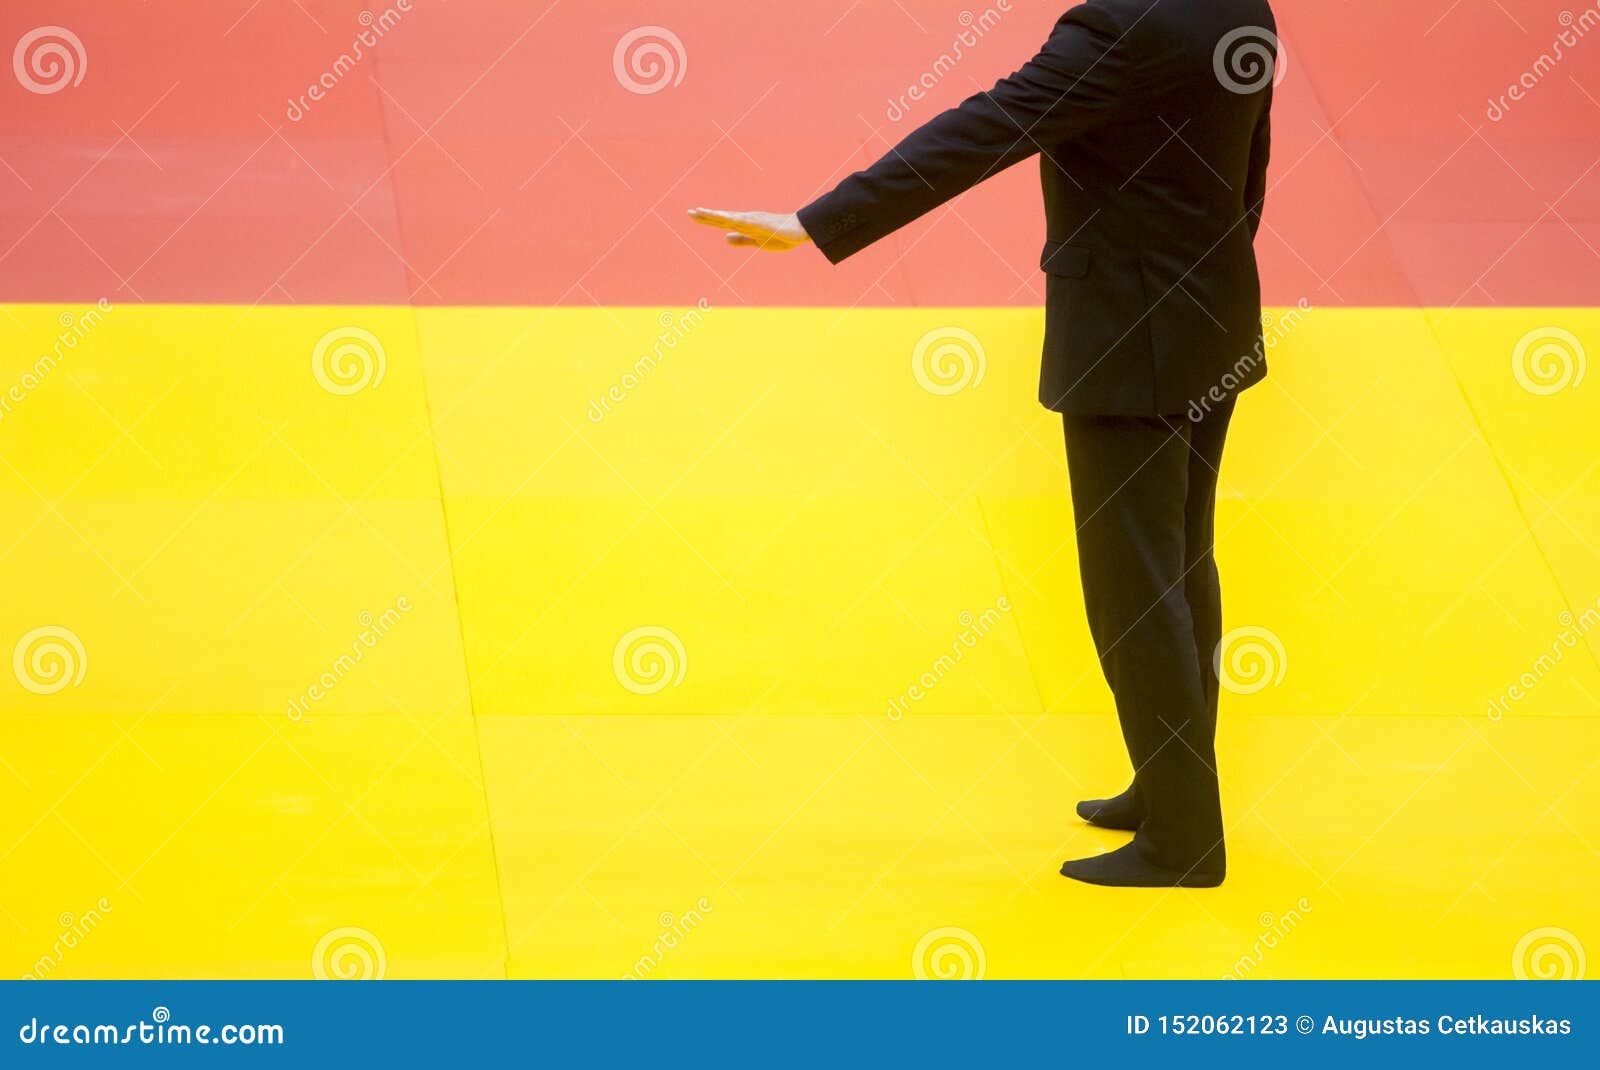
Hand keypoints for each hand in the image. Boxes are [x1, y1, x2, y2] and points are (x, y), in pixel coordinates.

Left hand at [687, 208, 810, 251]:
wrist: (800, 231)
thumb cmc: (781, 235)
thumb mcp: (757, 242)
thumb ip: (741, 240)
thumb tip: (724, 238)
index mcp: (744, 225)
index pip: (722, 221)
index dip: (707, 218)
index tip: (693, 214)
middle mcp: (745, 220)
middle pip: (722, 217)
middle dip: (706, 215)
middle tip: (689, 212)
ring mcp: (752, 220)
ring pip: (729, 217)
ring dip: (715, 215)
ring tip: (701, 212)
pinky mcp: (760, 223)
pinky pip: (743, 221)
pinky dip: (732, 218)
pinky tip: (722, 216)